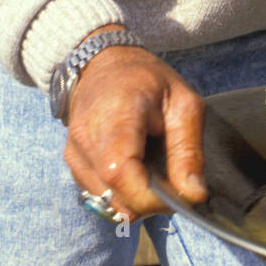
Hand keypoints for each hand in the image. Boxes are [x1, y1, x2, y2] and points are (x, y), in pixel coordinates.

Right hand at [61, 25, 207, 222]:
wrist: (104, 63)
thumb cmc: (149, 80)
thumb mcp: (184, 104)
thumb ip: (189, 151)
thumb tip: (194, 196)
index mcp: (115, 116)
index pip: (120, 173)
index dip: (150, 198)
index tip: (179, 195)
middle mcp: (85, 137)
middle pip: (114, 195)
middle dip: (149, 202)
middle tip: (173, 180)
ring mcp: (73, 152)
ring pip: (107, 201)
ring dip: (135, 199)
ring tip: (152, 167)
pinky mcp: (72, 163)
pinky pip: (99, 195)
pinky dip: (121, 192)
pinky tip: (134, 167)